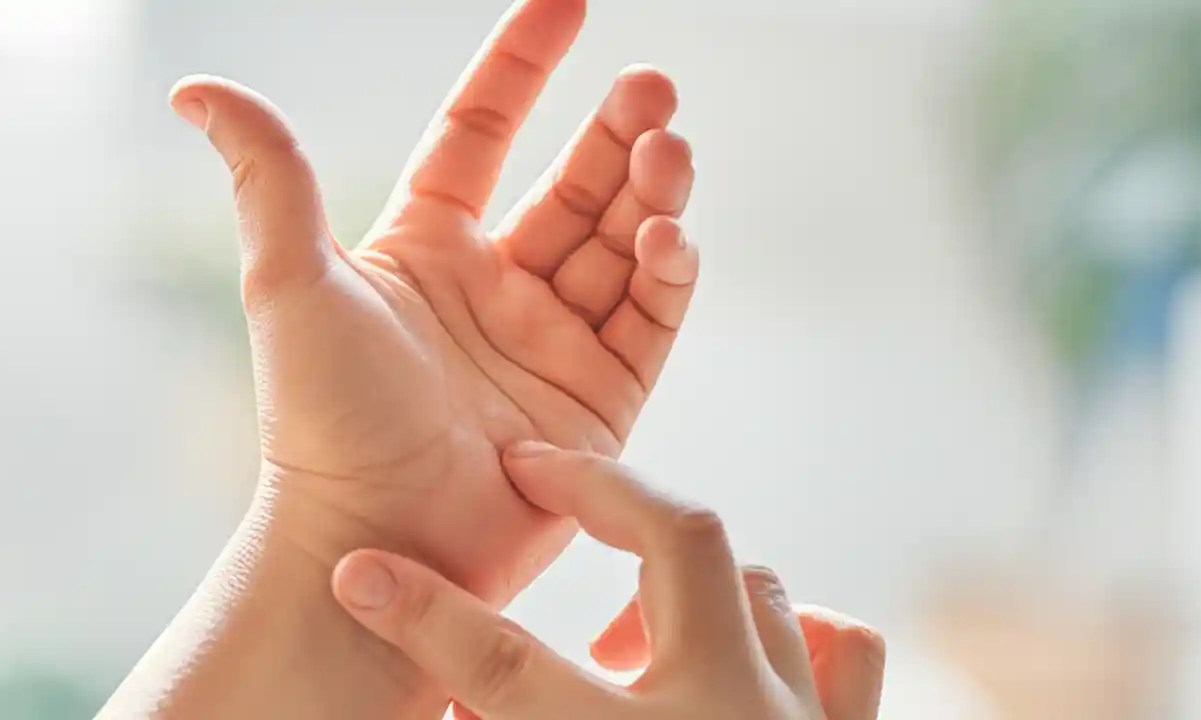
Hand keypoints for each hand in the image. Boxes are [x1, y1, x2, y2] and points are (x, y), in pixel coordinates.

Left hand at [168, 0, 696, 601]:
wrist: (375, 543)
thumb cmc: (322, 423)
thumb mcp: (291, 285)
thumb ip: (270, 178)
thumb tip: (196, 87)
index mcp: (428, 249)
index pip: (484, 133)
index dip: (523, 65)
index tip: (568, 5)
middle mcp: (497, 288)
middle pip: (573, 184)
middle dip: (616, 132)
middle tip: (651, 90)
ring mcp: (553, 343)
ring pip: (621, 244)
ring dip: (651, 193)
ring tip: (667, 150)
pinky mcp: (600, 401)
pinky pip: (648, 320)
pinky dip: (667, 275)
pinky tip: (668, 236)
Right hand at [332, 444, 886, 719]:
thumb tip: (436, 707)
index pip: (502, 671)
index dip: (422, 611)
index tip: (357, 571)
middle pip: (679, 545)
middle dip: (598, 488)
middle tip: (536, 472)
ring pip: (761, 584)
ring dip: (681, 579)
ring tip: (618, 622)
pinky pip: (843, 651)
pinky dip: (785, 633)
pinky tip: (724, 657)